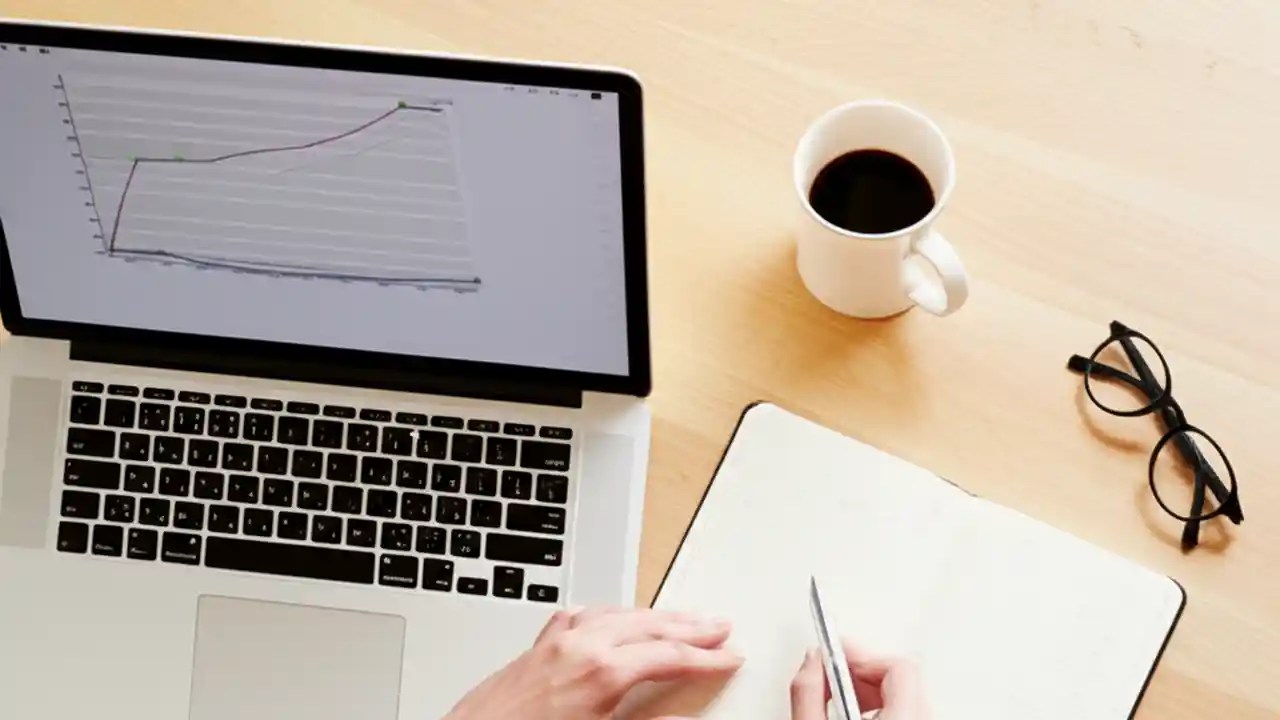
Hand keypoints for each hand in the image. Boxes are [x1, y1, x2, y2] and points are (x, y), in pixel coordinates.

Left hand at [444, 607, 743, 719]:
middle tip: (720, 627)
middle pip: (650, 625)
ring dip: (654, 616)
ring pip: (618, 614)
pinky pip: (582, 616)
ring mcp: (556, 642)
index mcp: (602, 672)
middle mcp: (580, 646)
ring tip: (679, 620)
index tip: (731, 657)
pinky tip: (612, 618)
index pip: (670, 657)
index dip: (707, 658)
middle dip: (690, 626)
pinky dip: (609, 614)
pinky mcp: (536, 648)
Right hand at [790, 640, 927, 719]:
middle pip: (903, 676)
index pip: (899, 667)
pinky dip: (880, 705)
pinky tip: (852, 714)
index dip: (863, 655)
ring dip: (870, 688)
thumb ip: (809, 692)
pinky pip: (907, 709)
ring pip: (905, 692)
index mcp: (902, 719)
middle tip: (832, 673)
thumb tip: (811, 659)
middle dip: (863, 670)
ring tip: (838, 699)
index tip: (835, 654)